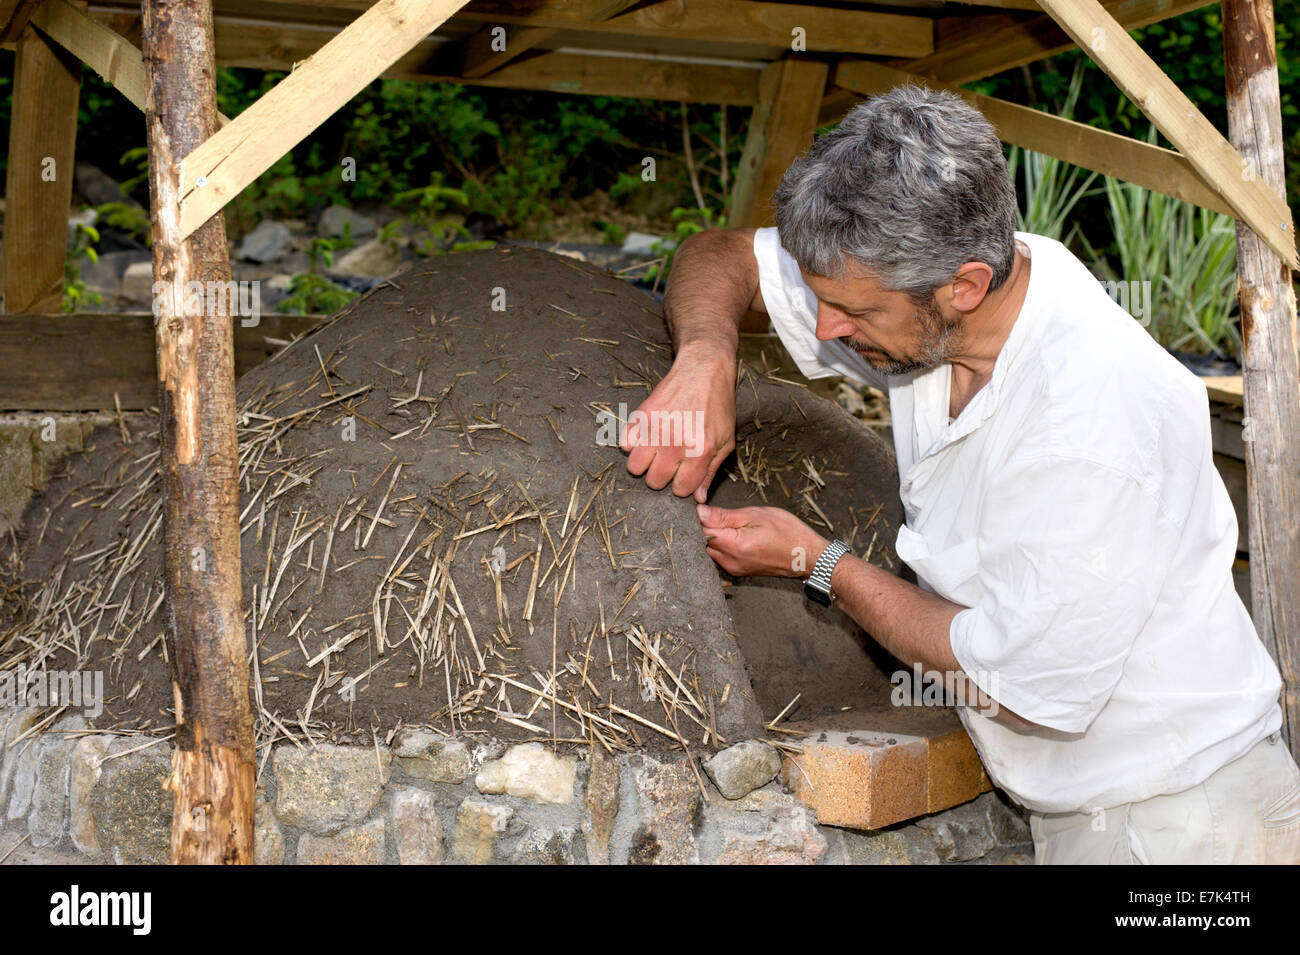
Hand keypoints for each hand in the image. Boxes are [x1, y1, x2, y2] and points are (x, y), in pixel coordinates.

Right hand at [622, 345, 734, 501]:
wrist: (704, 369)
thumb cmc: (718, 406)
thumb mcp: (725, 441)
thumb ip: (710, 472)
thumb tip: (699, 498)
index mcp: (699, 452)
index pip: (680, 490)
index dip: (682, 485)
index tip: (683, 475)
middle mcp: (675, 443)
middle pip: (655, 481)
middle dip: (662, 476)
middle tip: (670, 463)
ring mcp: (655, 429)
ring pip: (635, 467)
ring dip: (644, 464)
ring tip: (655, 453)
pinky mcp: (642, 416)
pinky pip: (625, 445)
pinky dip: (633, 445)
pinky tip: (646, 438)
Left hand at [696, 503, 827, 578]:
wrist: (807, 556)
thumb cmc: (788, 532)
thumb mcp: (757, 515)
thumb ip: (725, 516)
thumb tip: (699, 512)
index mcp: (735, 545)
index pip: (701, 531)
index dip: (699, 517)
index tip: (703, 507)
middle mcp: (730, 562)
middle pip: (702, 543)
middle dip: (702, 528)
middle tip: (715, 514)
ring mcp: (733, 570)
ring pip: (708, 552)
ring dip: (710, 538)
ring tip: (724, 525)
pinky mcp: (737, 572)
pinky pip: (718, 559)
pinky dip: (718, 547)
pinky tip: (728, 537)